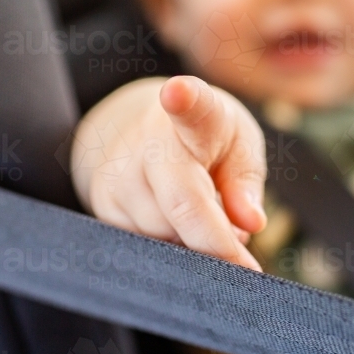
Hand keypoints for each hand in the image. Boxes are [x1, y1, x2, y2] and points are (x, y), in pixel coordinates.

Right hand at [69, 76, 267, 269]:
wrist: (147, 131)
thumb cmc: (210, 141)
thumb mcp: (240, 147)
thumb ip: (246, 183)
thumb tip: (250, 223)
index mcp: (195, 113)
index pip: (189, 106)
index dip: (183, 99)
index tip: (178, 91)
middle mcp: (148, 139)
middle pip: (181, 203)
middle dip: (215, 242)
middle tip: (244, 262)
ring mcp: (118, 172)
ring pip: (163, 234)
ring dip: (193, 243)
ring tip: (204, 220)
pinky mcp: (103, 203)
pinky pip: (145, 243)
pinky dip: (169, 246)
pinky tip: (176, 224)